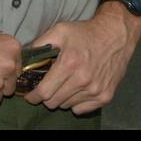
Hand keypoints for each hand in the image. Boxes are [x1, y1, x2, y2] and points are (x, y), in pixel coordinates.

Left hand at [24, 3, 140, 113]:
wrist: (117, 34)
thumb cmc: (86, 32)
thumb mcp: (60, 30)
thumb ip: (40, 44)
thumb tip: (23, 58)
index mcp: (70, 64)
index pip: (44, 92)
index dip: (33, 95)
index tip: (31, 93)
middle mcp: (83, 80)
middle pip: (53, 102)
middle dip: (46, 96)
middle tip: (48, 86)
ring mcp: (95, 90)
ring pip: (66, 106)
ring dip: (62, 98)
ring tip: (66, 83)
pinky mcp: (105, 96)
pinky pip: (81, 109)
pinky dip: (76, 102)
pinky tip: (78, 88)